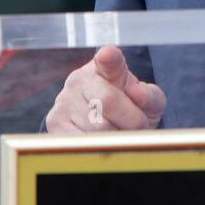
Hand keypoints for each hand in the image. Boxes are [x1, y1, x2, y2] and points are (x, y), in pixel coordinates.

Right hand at [44, 46, 165, 132]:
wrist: (107, 127)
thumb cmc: (130, 109)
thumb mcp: (148, 101)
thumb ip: (150, 95)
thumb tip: (138, 94)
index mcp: (106, 66)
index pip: (109, 60)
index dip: (109, 58)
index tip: (107, 55)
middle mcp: (80, 78)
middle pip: (109, 102)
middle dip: (130, 120)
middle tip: (136, 124)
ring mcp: (63, 100)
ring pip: (97, 128)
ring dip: (115, 137)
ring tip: (117, 131)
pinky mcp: (54, 123)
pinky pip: (82, 142)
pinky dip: (98, 148)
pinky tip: (101, 141)